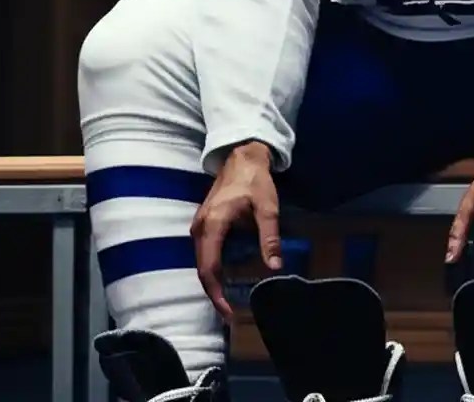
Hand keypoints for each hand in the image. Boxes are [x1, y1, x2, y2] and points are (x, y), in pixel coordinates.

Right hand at [191, 141, 282, 319]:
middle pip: (202, 270)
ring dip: (214, 284)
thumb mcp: (268, 209)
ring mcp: (199, 226)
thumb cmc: (255, 181)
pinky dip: (213, 271)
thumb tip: (274, 267)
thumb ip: (269, 238)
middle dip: (215, 294)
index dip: (217, 294)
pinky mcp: (204, 225)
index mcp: (213, 225)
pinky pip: (205, 254)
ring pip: (202, 263)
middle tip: (230, 315)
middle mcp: (200, 228)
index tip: (229, 313)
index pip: (210, 269)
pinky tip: (226, 280)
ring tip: (229, 302)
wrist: (242, 157)